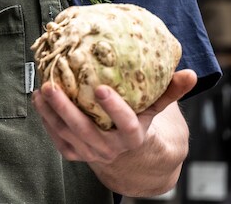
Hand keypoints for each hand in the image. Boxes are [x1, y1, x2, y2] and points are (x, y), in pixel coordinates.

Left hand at [32, 69, 197, 163]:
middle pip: (86, 130)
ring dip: (51, 113)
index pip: (126, 123)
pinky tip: (39, 102)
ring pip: (68, 135)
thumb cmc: (142, 121)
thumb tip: (191, 74)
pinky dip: (47, 122)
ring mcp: (92, 153)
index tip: (101, 88)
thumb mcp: (157, 108)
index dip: (114, 108)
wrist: (131, 155)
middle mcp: (111, 148)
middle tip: (53, 85)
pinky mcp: (77, 154)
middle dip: (67, 109)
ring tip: (41, 90)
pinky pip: (59, 141)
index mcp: (134, 136)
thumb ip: (171, 91)